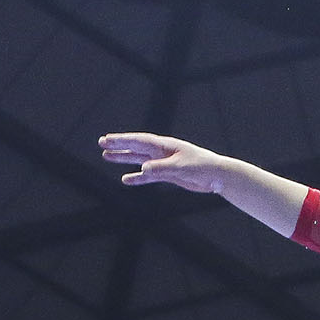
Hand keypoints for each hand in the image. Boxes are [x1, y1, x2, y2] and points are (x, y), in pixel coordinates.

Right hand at [100, 132, 226, 192]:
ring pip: (139, 159)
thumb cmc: (202, 167)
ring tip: (107, 156)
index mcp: (165, 145)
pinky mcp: (168, 174)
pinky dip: (138, 178)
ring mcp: (164, 163)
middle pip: (136, 147)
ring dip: (124, 158)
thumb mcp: (180, 168)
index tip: (107, 139)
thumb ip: (161, 169)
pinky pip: (149, 176)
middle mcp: (162, 152)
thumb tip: (142, 169)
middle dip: (119, 145)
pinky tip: (126, 180)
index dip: (122, 140)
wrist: (217, 176)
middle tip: (102, 143)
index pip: (139, 141)